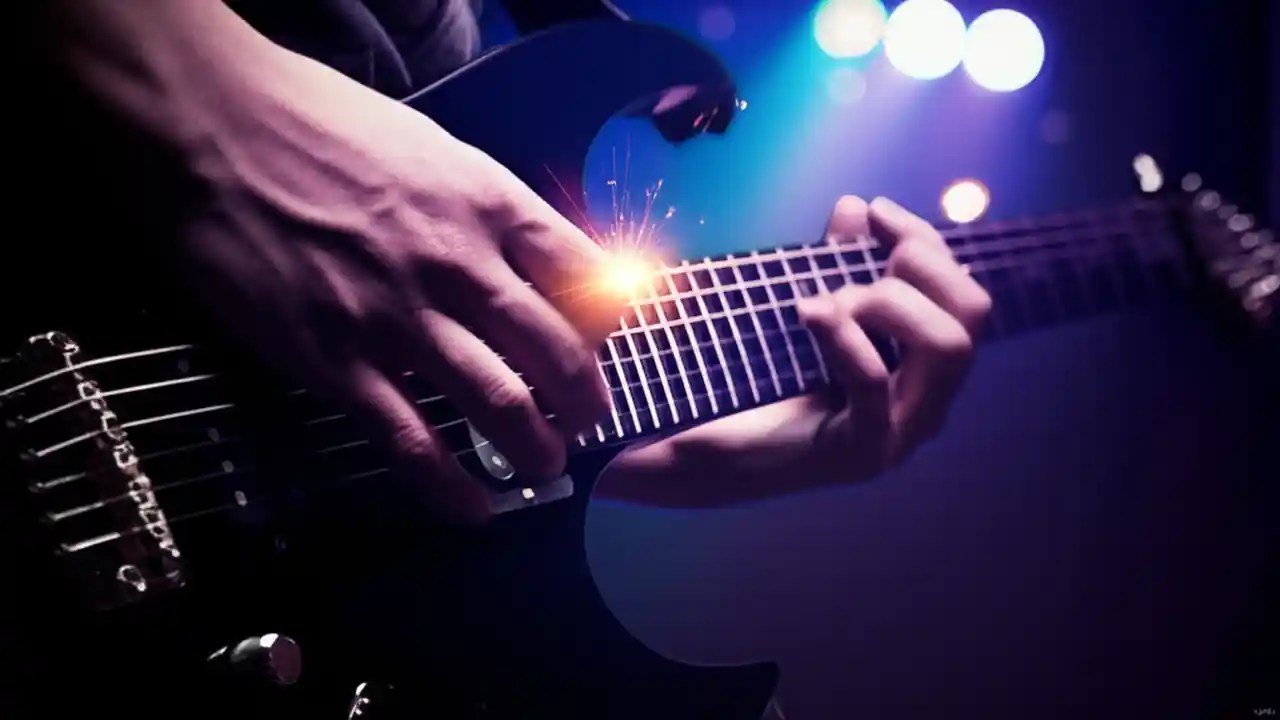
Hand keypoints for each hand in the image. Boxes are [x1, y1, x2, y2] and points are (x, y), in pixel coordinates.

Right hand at [169, 34, 622, 522]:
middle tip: (587, 420)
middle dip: (584, 400)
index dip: (609, 322)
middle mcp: (457, 263)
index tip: (609, 346)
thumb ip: (485, 208)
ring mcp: (398, 318)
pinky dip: (451, 487)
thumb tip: (533, 260)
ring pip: (498, 403)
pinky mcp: (337, 361)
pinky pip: (411, 442)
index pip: (586, 274)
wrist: (211, 127)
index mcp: (487, 203)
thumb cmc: (319, 126)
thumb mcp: (430, 148)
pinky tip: (474, 509)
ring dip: (534, 446)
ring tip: (545, 463)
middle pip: (557, 352)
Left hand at [598, 195, 989, 506]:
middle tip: (852, 267)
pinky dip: (843, 335)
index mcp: (922, 369)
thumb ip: (837, 263)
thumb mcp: (808, 311)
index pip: (963, 293)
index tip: (873, 213)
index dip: (924, 241)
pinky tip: (807, 312)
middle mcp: (928, 403)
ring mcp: (901, 433)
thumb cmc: (757, 382)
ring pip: (949, 347)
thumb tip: (855, 207)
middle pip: (973, 314)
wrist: (704, 451)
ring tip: (828, 303)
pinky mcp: (860, 452)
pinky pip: (873, 381)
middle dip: (920, 265)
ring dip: (887, 303)